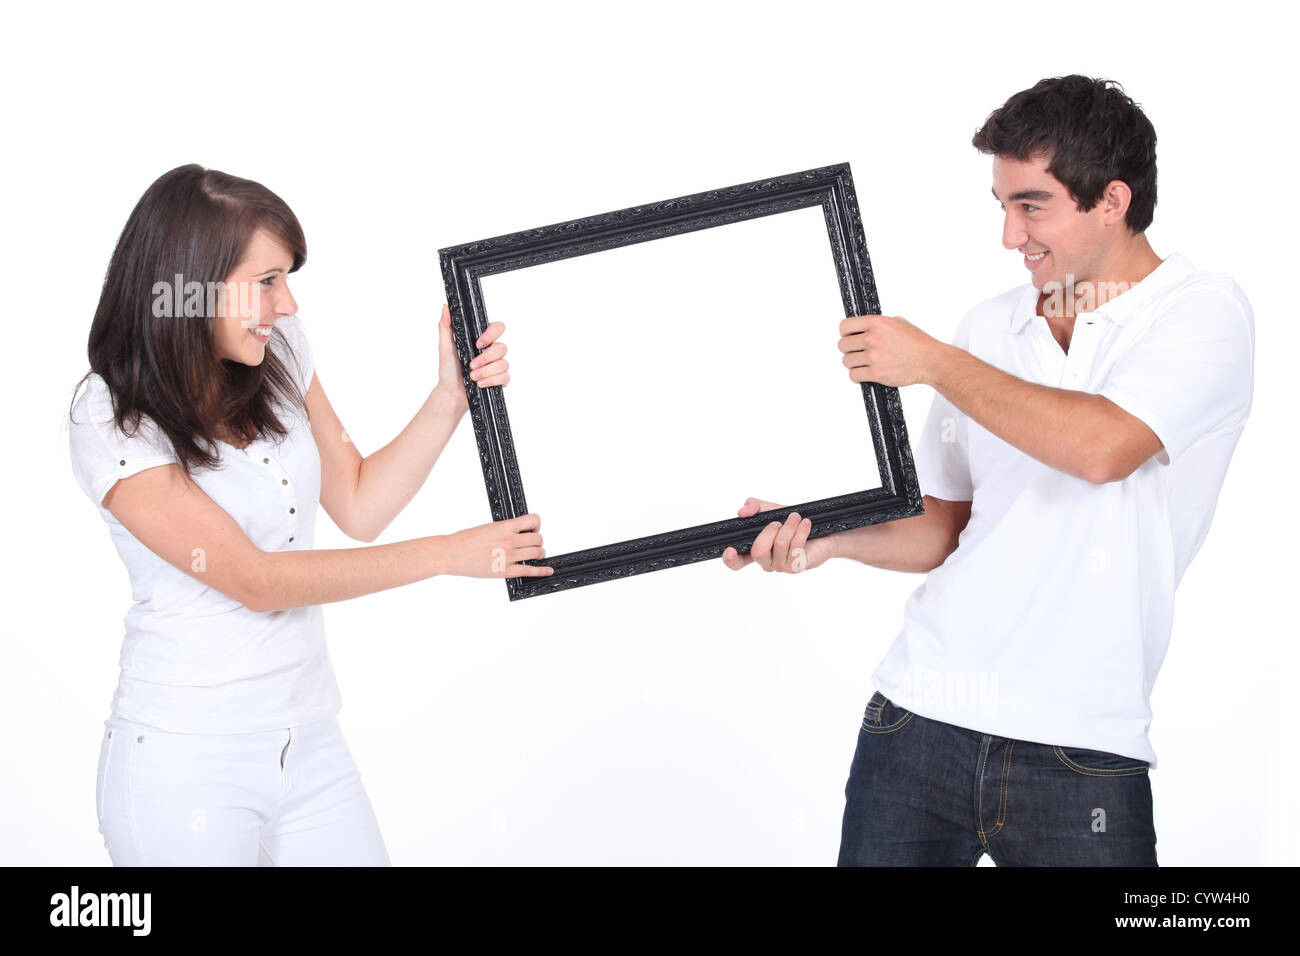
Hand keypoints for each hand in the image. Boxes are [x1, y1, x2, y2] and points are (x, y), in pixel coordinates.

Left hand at [434, 304, 509, 406]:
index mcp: (481, 339)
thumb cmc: (448, 369)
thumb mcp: (445, 346)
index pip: (497, 328)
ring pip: (504, 363)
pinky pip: (505, 377)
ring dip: (486, 371)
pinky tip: (480, 384)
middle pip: (502, 347)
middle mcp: (491, 351)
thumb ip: (446, 326)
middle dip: (486, 358)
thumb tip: (446, 307)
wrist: (451, 393)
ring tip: (473, 377)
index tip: (478, 344)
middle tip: (471, 365)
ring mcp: (497, 365)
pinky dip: (491, 381)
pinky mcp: (500, 379)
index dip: (491, 334)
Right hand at [440, 512, 552, 578]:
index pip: (533, 520)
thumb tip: (519, 531)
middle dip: (537, 541)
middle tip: (533, 544)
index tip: (534, 529)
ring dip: (540, 553)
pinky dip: (542, 571)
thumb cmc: (465, 540)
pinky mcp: (505, 571)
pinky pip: (530, 570)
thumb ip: (505, 529)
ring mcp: (508, 556)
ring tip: (537, 555)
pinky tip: (548, 570)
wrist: (451, 553)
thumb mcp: (488, 527)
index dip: (537, 525)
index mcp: (504, 527)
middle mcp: (509, 540)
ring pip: (537, 553)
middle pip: (538, 538)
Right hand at [721, 497, 835, 573]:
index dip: (730, 559)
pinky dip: (800, 531)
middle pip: (758, 552)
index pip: (737, 561)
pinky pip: (795, 548)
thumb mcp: (771, 509)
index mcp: (756, 550)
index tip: (730, 550)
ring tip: (796, 517)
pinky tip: (805, 524)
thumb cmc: (794, 523)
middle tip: (777, 521)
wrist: (824, 532)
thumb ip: (754, 507)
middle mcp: (767, 561)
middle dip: (768, 532)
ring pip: (779, 545)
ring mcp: (781, 566)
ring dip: (788, 526)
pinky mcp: (797, 566)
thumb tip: (742, 512)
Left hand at [837, 314, 940, 387]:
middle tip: (857, 352)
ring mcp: (873, 357)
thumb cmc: (917, 343)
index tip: (848, 337)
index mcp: (877, 323)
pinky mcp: (876, 374)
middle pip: (843, 345)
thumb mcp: (898, 323)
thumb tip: (864, 327)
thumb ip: (879, 324)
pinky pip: (854, 375)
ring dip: (853, 363)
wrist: (929, 361)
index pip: (845, 326)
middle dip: (849, 349)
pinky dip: (857, 376)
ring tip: (863, 363)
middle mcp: (873, 338)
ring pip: (846, 361)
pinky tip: (864, 373)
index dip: (845, 333)